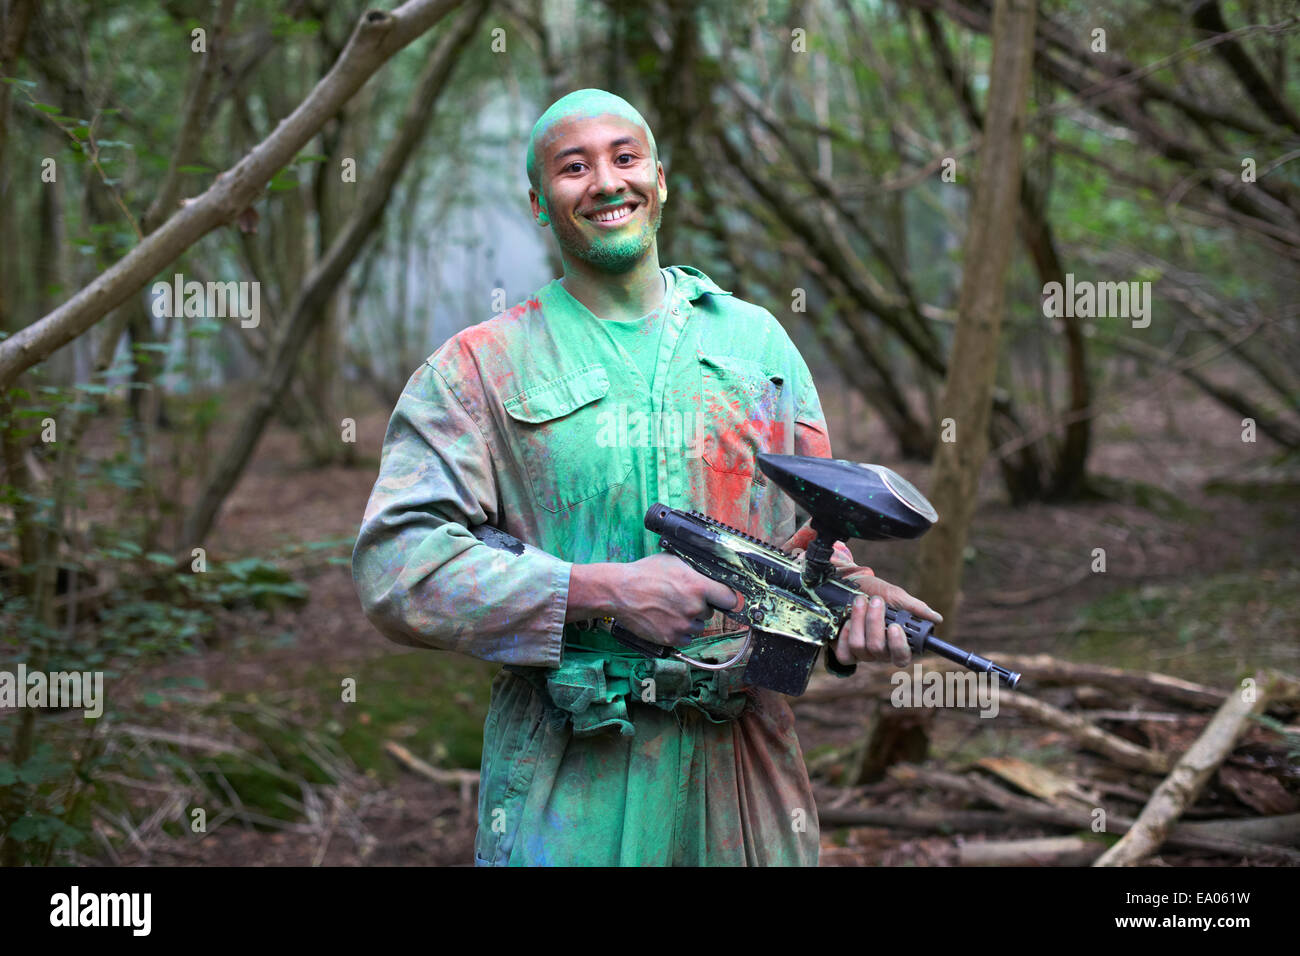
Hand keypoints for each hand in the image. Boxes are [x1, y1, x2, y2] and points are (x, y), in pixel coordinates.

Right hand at [612, 553, 738, 648]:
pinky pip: (686, 639)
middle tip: (682, 598)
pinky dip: (679, 633)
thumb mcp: (674, 561)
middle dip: (701, 607)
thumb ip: (695, 570)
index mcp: (698, 587)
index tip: (721, 599)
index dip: (725, 598)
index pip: (730, 600)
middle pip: (711, 613)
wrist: (619, 592)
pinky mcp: (671, 639)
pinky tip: (667, 620)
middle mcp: (694, 608)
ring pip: (698, 627)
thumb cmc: (644, 573)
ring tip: (671, 608)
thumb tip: (709, 574)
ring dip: (690, 620)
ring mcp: (683, 626)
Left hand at [786, 526, 941, 666]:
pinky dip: (845, 635)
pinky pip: (845, 654)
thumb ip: (914, 608)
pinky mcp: (845, 652)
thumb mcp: (895, 596)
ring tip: (860, 601)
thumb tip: (937, 619)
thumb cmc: (874, 591)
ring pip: (860, 647)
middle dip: (874, 622)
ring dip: (859, 620)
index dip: (899, 645)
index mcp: (896, 642)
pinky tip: (847, 621)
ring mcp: (861, 654)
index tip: (895, 626)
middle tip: (875, 600)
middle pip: (878, 649)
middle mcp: (880, 652)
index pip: (902, 657)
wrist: (848, 584)